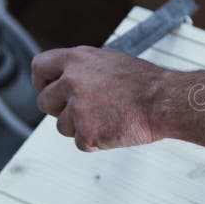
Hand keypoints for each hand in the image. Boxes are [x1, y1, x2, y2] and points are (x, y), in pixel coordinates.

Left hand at [31, 46, 168, 151]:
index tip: (48, 89)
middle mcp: (72, 82)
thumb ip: (83, 68)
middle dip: (59, 110)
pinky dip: (96, 141)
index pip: (40, 67)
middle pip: (44, 102)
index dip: (42, 81)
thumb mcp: (110, 61)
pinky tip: (114, 129)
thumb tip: (67, 76)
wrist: (164, 101)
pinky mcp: (87, 132)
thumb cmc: (145, 82)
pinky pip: (81, 143)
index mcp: (77, 60)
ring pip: (62, 126)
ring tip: (107, 118)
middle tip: (82, 111)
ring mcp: (77, 108)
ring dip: (80, 128)